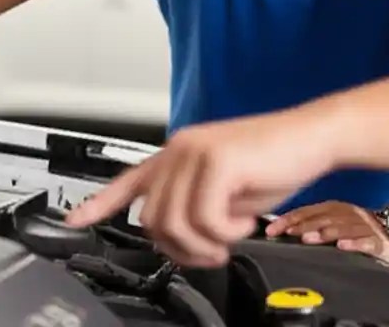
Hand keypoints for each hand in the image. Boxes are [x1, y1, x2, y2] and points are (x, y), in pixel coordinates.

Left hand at [64, 108, 340, 267]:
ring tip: (231, 238)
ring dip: (204, 244)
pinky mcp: (216, 160)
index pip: (129, 181)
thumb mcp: (228, 192)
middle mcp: (179, 149)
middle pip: (153, 219)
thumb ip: (198, 208)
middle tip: (214, 250)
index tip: (75, 219)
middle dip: (182, 248)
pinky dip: (226, 233)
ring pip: (174, 223)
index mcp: (178, 154)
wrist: (313, 138)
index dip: (100, 203)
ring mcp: (195, 152)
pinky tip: (245, 223)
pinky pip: (204, 218)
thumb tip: (182, 240)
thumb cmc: (277, 162)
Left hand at [265, 201, 388, 263]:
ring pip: (341, 229)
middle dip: (303, 225)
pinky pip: (365, 242)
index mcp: (334, 208)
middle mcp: (346, 215)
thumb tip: (282, 227)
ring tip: (309, 238)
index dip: (289, 219)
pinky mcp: (377, 241)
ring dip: (325, 233)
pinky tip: (343, 246)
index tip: (272, 228)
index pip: (307, 211)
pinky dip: (354, 244)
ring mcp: (362, 227)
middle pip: (322, 219)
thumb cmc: (358, 225)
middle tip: (288, 232)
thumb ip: (310, 221)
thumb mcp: (334, 218)